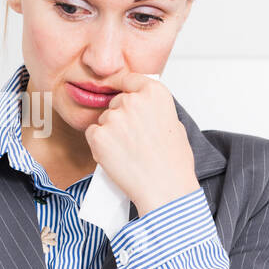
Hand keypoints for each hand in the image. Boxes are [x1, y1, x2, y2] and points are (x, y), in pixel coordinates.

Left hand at [83, 72, 198, 215]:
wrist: (165, 189)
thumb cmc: (174, 163)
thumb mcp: (175, 125)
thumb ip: (155, 110)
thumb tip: (142, 107)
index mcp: (155, 93)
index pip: (130, 79)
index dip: (125, 88)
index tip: (121, 91)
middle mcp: (132, 100)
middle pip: (116, 102)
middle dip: (121, 117)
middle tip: (135, 139)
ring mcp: (113, 117)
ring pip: (104, 119)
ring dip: (111, 132)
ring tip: (129, 152)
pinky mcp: (98, 135)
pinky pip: (93, 134)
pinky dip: (100, 145)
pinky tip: (117, 157)